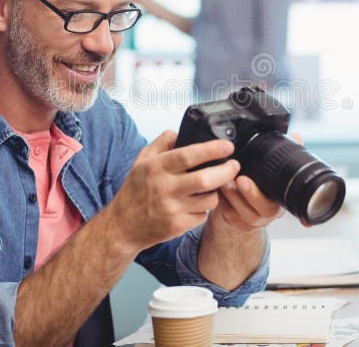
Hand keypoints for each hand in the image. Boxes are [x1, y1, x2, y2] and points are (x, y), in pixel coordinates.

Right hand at [107, 131, 238, 251]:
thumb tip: (182, 132)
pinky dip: (204, 208)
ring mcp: (172, 209)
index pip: (188, 155)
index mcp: (156, 168)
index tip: (228, 146)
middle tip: (235, 165)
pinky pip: (203, 215)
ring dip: (216, 191)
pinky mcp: (178, 226)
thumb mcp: (142, 160)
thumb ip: (162, 142)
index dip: (212, 150)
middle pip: (206, 179)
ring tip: (212, 186)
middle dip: (227, 171)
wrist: (123, 226)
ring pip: (209, 199)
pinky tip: (195, 203)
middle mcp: (164, 188)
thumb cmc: (135, 190)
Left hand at [207, 133, 302, 232]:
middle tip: (238, 180)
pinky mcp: (238, 224)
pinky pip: (232, 218)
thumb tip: (296, 137)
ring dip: (234, 198)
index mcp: (280, 197)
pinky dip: (224, 205)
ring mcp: (254, 220)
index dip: (272, 188)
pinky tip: (217, 193)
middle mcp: (269, 211)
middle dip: (250, 194)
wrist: (239, 207)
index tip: (248, 177)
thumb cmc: (254, 184)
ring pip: (246, 214)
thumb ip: (281, 152)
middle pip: (265, 208)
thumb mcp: (266, 169)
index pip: (282, 196)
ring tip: (223, 183)